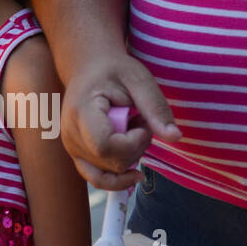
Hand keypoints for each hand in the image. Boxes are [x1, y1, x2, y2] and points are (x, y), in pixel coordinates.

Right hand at [60, 52, 181, 191]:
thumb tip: (176, 137)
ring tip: (131, 131)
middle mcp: (70, 133)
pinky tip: (134, 171)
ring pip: (107, 174)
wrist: (88, 67)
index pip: (105, 146)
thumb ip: (156, 109)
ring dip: (129, 158)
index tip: (143, 123)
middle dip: (136, 148)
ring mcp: (70, 146)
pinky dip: (118, 178)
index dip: (132, 143)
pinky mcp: (76, 154)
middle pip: (110, 163)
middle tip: (140, 121)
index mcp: (81, 111)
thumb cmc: (114, 69)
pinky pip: (96, 178)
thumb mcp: (139, 80)